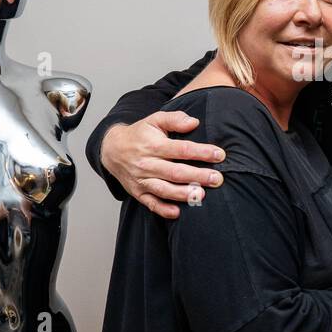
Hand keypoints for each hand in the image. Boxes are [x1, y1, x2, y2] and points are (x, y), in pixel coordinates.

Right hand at [101, 111, 225, 218]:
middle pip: (175, 171)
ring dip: (183, 194)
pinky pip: (150, 203)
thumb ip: (174, 119)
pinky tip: (177, 213)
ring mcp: (142, 179)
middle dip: (198, 176)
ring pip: (164, 189)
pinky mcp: (138, 192)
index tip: (220, 155)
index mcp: (153, 145)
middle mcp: (147, 163)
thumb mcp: (154, 120)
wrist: (112, 150)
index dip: (201, 152)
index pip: (181, 149)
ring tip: (201, 195)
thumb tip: (194, 122)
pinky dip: (163, 209)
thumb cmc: (140, 134)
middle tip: (217, 179)